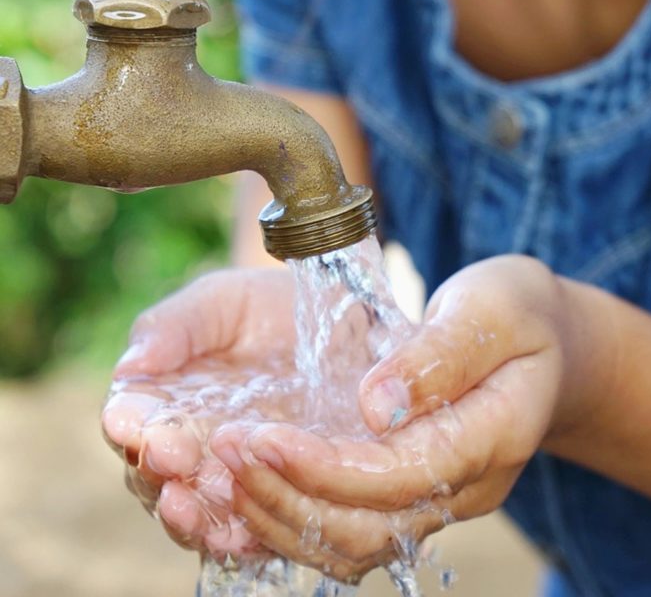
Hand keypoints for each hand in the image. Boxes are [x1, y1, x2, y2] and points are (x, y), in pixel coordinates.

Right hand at [102, 267, 298, 557]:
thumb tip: (131, 366)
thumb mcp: (222, 302)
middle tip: (176, 464)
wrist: (332, 319)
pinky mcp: (271, 494)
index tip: (142, 428)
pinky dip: (239, 535)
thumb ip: (175, 326)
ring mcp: (227, 473)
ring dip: (191, 516)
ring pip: (194, 510)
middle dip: (159, 473)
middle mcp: (186, 443)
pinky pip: (247, 527)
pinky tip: (239, 535)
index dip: (132, 427)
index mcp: (161, 397)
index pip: (131, 420)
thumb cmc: (265, 306)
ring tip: (194, 510)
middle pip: (154, 473)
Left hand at [211, 255, 599, 579]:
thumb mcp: (491, 310)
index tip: (261, 436)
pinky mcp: (410, 491)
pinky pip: (347, 527)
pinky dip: (292, 513)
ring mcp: (438, 497)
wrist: (545, 342)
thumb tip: (376, 406)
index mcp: (491, 437)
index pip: (399, 476)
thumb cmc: (518, 313)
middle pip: (366, 527)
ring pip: (350, 544)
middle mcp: (463, 485)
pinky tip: (251, 481)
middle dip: (286, 496)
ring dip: (280, 513)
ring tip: (222, 468)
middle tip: (225, 451)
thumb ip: (439, 356)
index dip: (325, 467)